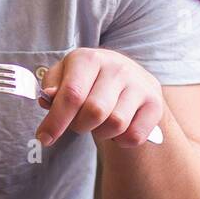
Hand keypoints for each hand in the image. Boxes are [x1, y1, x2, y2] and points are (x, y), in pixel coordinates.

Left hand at [36, 48, 163, 147]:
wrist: (128, 80)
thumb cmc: (87, 81)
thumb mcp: (64, 77)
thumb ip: (51, 88)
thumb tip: (48, 99)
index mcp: (89, 58)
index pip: (72, 94)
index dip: (56, 120)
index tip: (44, 138)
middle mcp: (117, 67)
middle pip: (94, 112)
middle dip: (79, 126)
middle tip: (78, 123)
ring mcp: (139, 84)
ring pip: (115, 125)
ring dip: (100, 133)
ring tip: (98, 123)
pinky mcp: (155, 104)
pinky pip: (134, 136)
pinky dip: (121, 140)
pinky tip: (117, 128)